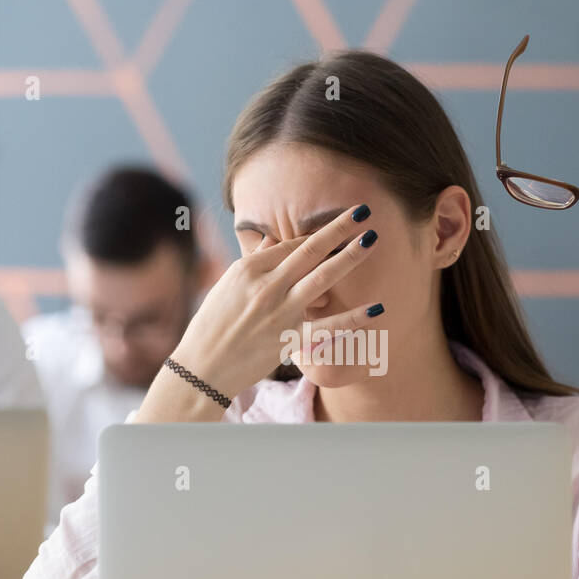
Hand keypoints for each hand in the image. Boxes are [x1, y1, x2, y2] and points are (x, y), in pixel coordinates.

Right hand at [168, 204, 382, 398]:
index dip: (318, 232)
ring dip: (348, 257)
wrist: (202, 367)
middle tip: (363, 211)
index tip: (340, 222)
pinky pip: (327, 327)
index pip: (291, 245)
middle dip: (338, 228)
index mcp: (248, 269)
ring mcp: (279, 311)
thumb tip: (270, 241)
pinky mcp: (288, 338)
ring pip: (321, 278)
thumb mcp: (227, 286)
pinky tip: (376, 308)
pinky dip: (353, 318)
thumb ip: (254, 262)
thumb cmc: (211, 326)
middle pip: (309, 250)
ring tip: (371, 240)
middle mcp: (266, 285)